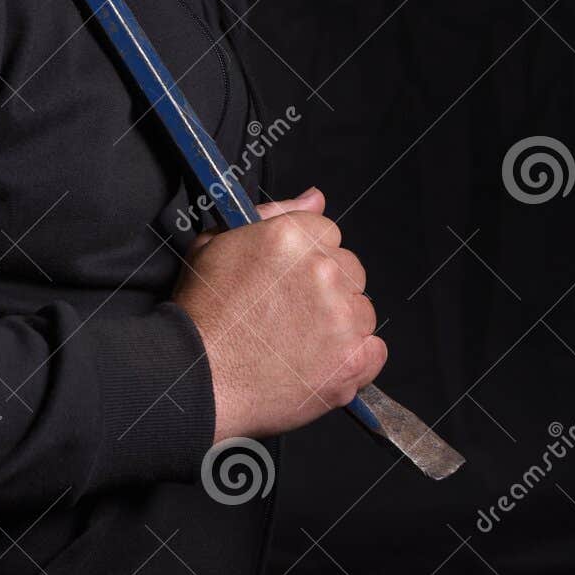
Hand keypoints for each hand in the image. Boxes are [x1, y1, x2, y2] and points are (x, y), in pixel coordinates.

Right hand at [172, 188, 386, 442]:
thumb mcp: (216, 245)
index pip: (327, 233)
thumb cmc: (202, 314)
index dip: (307, 257)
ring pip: (362, 310)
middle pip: (349, 270)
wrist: (199, 377)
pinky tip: (321, 363)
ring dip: (340, 323)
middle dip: (327, 288)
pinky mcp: (352, 360)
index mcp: (291, 236)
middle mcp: (323, 270)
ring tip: (299, 343)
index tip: (289, 279)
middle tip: (290, 313)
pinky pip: (375, 350)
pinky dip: (355, 359)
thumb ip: (273, 214)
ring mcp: (342, 317)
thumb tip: (315, 197)